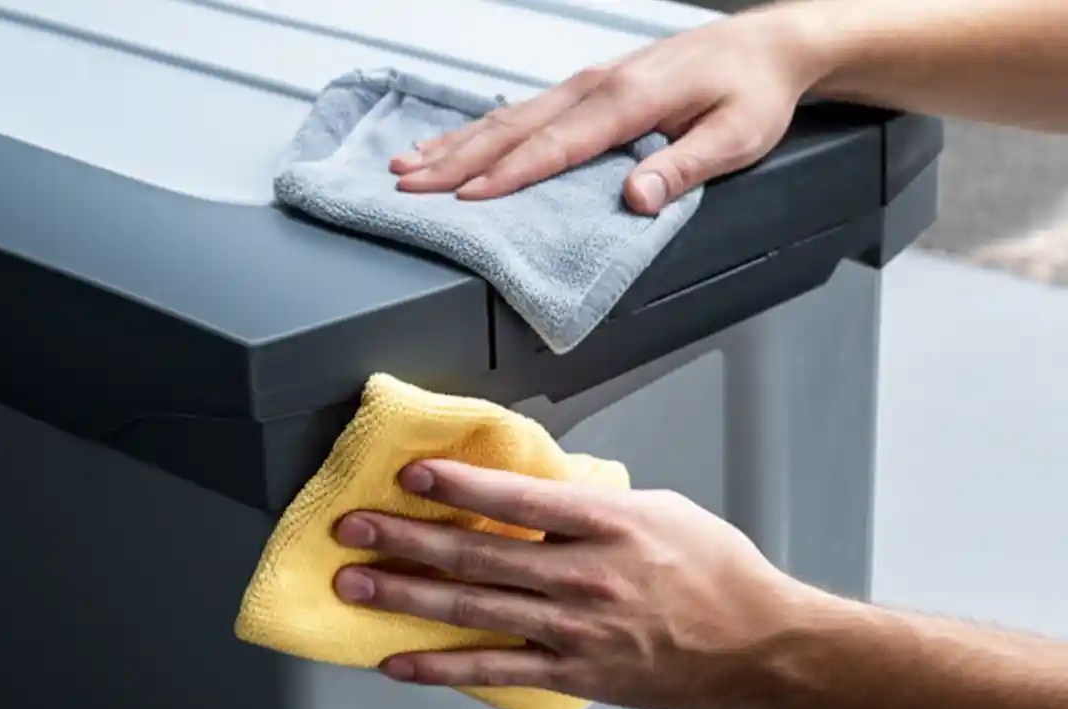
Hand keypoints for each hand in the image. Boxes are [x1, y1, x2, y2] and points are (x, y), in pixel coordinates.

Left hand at [331, 459, 824, 708]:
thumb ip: (591, 500)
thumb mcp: (661, 510)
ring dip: (407, 594)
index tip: (410, 473)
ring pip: (474, 607)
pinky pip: (496, 668)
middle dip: (407, 536)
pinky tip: (400, 659)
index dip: (457, 483)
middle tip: (357, 526)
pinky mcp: (574, 672)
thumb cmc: (718, 573)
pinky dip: (443, 665)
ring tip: (356, 582)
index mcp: (607, 522)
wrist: (762, 646)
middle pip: (477, 550)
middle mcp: (584, 574)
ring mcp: (575, 628)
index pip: (516, 497)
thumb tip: (533, 490)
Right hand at [389, 4, 830, 213]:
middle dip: (456, 159)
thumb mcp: (737, 137)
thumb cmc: (753, 92)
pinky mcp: (587, 87)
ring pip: (508, 116)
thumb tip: (637, 197)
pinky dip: (481, 130)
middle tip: (408, 184)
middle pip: (514, 128)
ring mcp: (588, 83)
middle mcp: (598, 85)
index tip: (466, 197)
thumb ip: (685, 167)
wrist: (766, 46)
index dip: (509, 175)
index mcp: (629, 99)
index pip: (556, 145)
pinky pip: (523, 110)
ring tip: (409, 164)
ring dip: (456, 143)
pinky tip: (455, 143)